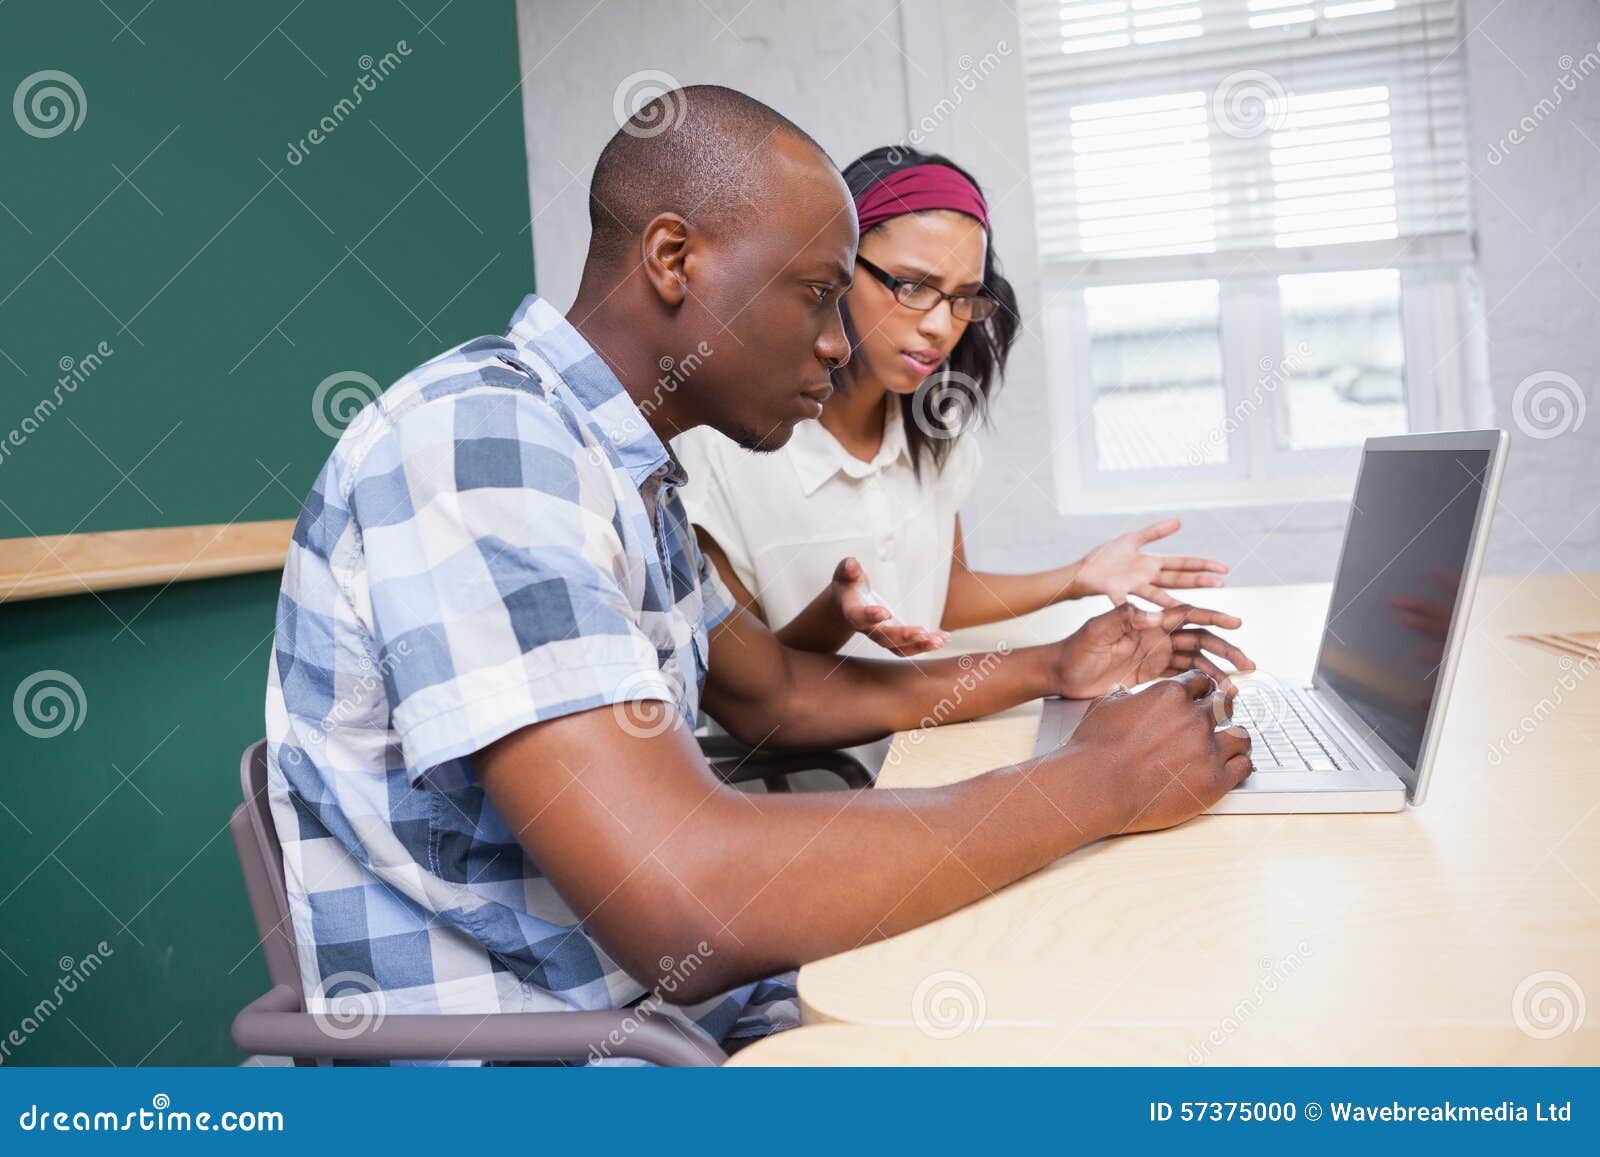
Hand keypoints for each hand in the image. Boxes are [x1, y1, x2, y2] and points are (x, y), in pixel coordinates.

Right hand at [830, 556, 948, 656]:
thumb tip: (852, 564)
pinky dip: (927, 643)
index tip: (886, 612)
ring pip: (898, 648)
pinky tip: (944, 638)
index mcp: (852, 612)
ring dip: (919, 646)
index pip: (859, 617)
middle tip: (922, 632)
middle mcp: (867, 629)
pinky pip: (910, 646)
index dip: (871, 616)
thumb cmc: (847, 586)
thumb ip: (848, 570)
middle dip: (903, 636)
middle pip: (883, 638)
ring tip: (939, 641)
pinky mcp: (894, 638)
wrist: (845, 606)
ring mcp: (881, 636)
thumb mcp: (844, 575)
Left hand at [1051, 602, 1254, 698]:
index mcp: (1148, 621)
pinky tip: (1217, 695)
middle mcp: (1157, 636)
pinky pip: (1185, 679)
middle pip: (1200, 639)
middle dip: (1225, 649)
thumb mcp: (1097, 629)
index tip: (1234, 623)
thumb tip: (1154, 613)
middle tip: (1248, 662)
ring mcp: (1157, 656)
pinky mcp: (1153, 676)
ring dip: (1219, 672)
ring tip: (1238, 687)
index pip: (1186, 615)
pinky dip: (1203, 686)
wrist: (1062, 673)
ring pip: (1197, 662)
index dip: (1212, 617)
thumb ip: (1123, 617)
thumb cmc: (1076, 647)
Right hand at [1061, 670, 1252, 834]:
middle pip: (1225, 705)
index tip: (1201, 700)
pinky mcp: (1216, 780)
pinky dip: (1238, 765)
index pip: (1200, 682)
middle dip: (1220, 712)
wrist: (1097, 787)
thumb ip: (1123, 696)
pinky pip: (1244, 766)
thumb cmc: (1095, 750)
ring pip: (1241, 735)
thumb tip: (1123, 693)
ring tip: (1227, 747)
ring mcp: (1208, 749)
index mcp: (1170, 694)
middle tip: (1215, 722)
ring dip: (1233, 739)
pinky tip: (1229, 768)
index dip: (1201, 691)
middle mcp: (1195, 718)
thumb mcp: (1104, 707)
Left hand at [1071, 518, 1228, 607]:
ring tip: (1188, 609)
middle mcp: (1146, 578)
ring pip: (1156, 595)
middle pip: (1177, 580)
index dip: (1203, 566)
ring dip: (1171, 602)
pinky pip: (1123, 602)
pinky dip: (1131, 610)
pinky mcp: (1114, 591)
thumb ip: (1155, 532)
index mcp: (1152, 564)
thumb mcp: (1132, 539)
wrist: (1083, 570)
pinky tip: (1142, 618)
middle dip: (1198, 582)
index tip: (1224, 569)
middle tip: (1222, 585)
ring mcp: (1132, 586)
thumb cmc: (1107, 557)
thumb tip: (1180, 521)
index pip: (1182, 564)